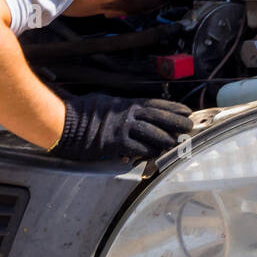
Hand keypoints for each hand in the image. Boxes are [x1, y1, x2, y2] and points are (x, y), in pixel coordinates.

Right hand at [50, 93, 193, 160]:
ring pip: (153, 134)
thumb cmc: (83, 111)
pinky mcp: (116, 143)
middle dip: (177, 123)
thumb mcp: (106, 102)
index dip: (173, 108)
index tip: (186, 111)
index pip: (155, 104)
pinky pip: (138, 149)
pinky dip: (149, 152)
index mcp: (126, 103)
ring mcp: (123, 129)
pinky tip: (157, 154)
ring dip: (167, 139)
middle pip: (159, 118)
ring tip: (178, 143)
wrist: (66, 123)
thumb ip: (122, 107)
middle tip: (190, 127)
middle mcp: (128, 114)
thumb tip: (132, 112)